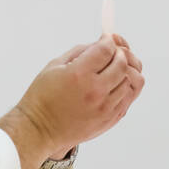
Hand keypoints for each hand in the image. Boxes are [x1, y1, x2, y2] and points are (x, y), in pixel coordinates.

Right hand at [17, 32, 144, 155]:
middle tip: (112, 53)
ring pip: (128, 80)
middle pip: (122, 63)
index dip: (108, 40)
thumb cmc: (43, 97)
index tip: (106, 39)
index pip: (106, 49)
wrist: (40, 130)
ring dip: (122, 71)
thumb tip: (100, 42)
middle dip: (119, 53)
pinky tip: (112, 85)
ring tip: (111, 70)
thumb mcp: (55, 66)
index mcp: (78, 74)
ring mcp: (104, 107)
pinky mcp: (109, 119)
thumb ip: (80, 51)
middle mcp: (94, 90)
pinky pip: (127, 98)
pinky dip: (123, 87)